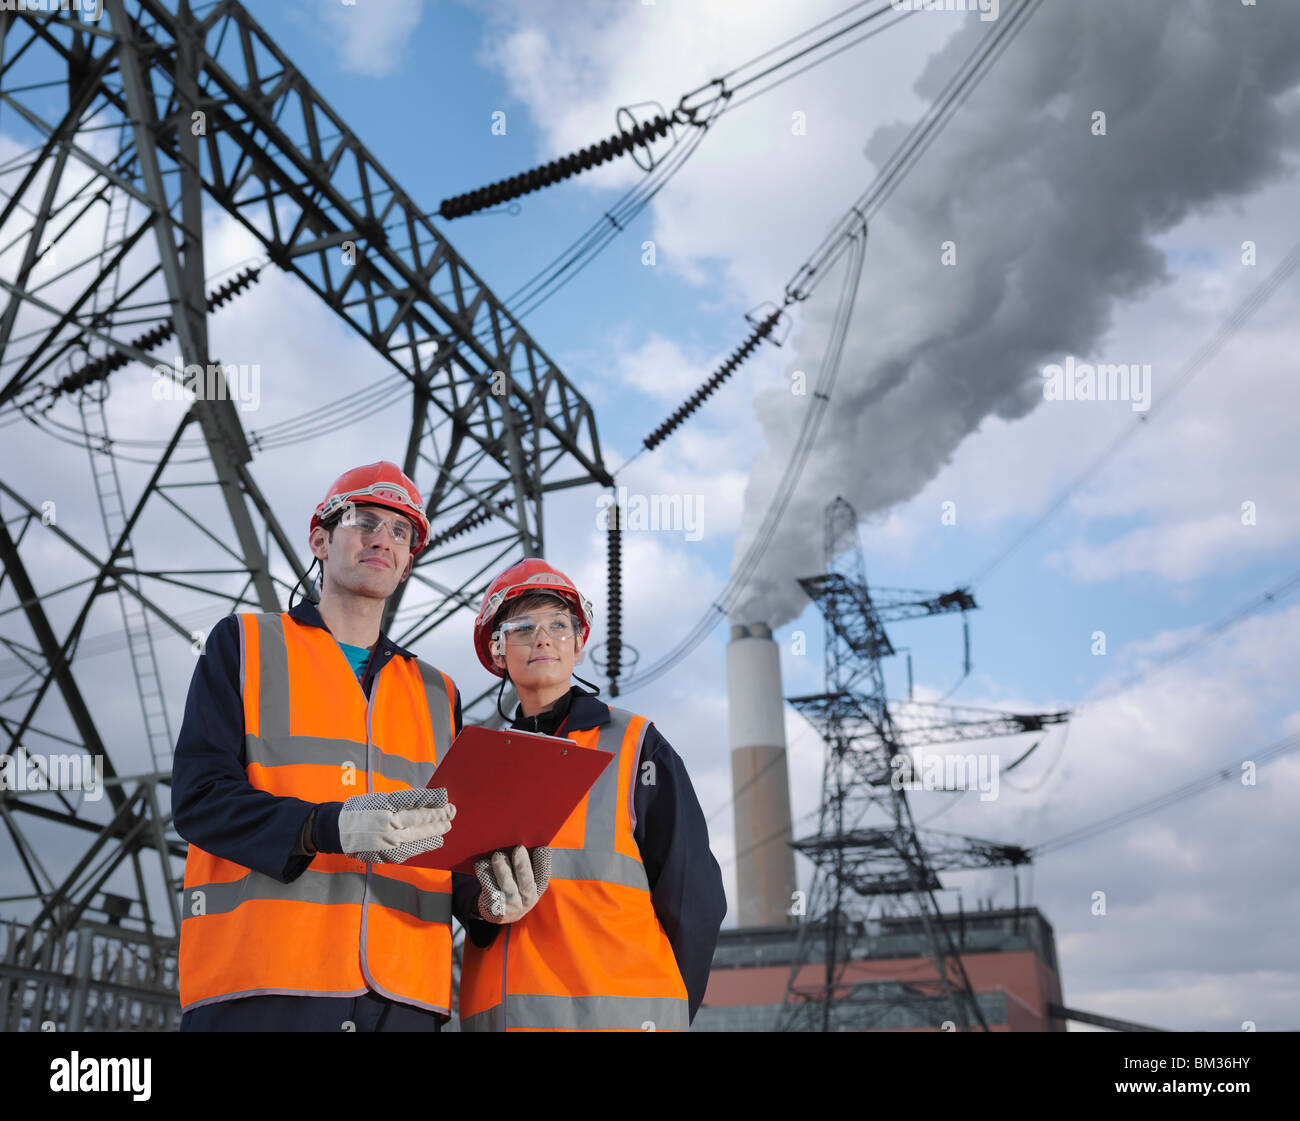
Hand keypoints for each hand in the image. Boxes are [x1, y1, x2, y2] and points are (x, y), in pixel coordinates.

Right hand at [338, 787, 454, 863]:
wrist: (338, 831)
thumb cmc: (361, 809)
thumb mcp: (382, 799)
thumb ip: (406, 800)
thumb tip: (430, 799)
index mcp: (388, 811)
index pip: (418, 808)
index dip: (435, 805)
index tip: (447, 802)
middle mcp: (389, 830)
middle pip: (421, 825)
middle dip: (439, 820)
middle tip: (450, 815)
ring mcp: (388, 845)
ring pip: (418, 840)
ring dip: (433, 834)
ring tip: (443, 830)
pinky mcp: (386, 857)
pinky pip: (408, 851)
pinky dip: (420, 845)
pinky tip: (429, 841)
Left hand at [474, 845, 550, 922]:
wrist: (499, 913)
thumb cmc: (514, 888)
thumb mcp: (525, 881)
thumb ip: (527, 865)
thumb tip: (524, 840)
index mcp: (537, 889)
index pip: (543, 876)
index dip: (543, 863)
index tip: (541, 848)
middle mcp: (526, 899)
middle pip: (526, 882)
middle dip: (522, 865)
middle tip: (519, 848)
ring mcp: (510, 905)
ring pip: (507, 886)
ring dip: (502, 869)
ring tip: (497, 855)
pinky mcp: (494, 907)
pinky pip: (489, 889)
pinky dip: (485, 874)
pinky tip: (481, 864)